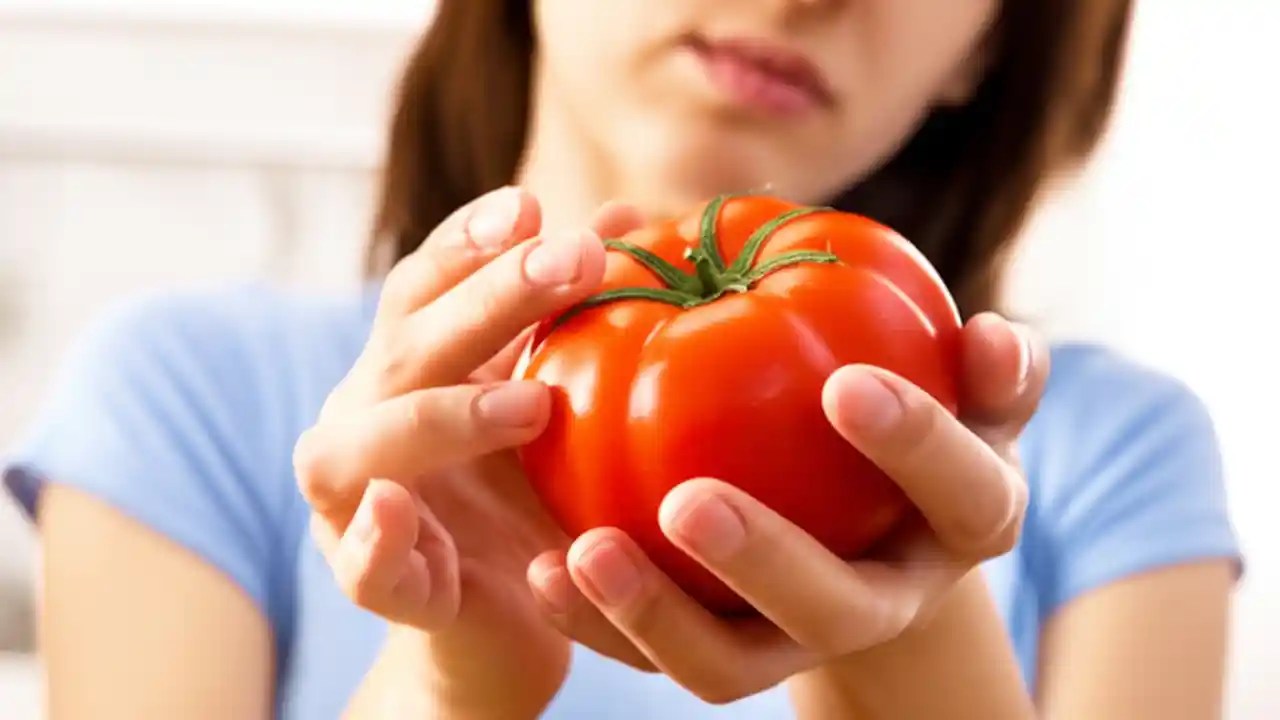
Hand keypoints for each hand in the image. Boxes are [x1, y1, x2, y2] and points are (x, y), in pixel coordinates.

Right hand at [291, 186, 644, 716]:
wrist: (504, 623)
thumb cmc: (529, 496)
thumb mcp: (560, 401)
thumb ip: (576, 318)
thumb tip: (632, 215)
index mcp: (411, 364)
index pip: (428, 284)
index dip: (470, 241)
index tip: (531, 205)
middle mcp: (367, 416)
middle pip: (410, 343)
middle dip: (489, 297)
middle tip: (574, 259)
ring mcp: (358, 501)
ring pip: (362, 445)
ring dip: (445, 416)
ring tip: (534, 404)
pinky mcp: (377, 583)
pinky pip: (362, 563)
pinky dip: (375, 538)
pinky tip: (400, 509)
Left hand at [527, 313, 1046, 702]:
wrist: (874, 532)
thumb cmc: (913, 432)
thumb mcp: (968, 394)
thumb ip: (989, 370)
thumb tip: (1000, 335)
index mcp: (963, 527)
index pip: (962, 495)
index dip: (916, 447)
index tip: (846, 385)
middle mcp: (881, 603)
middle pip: (833, 609)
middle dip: (764, 562)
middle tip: (686, 502)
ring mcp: (797, 644)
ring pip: (731, 664)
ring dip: (653, 617)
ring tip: (580, 554)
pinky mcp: (723, 653)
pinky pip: (655, 656)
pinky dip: (597, 623)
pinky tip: (543, 567)